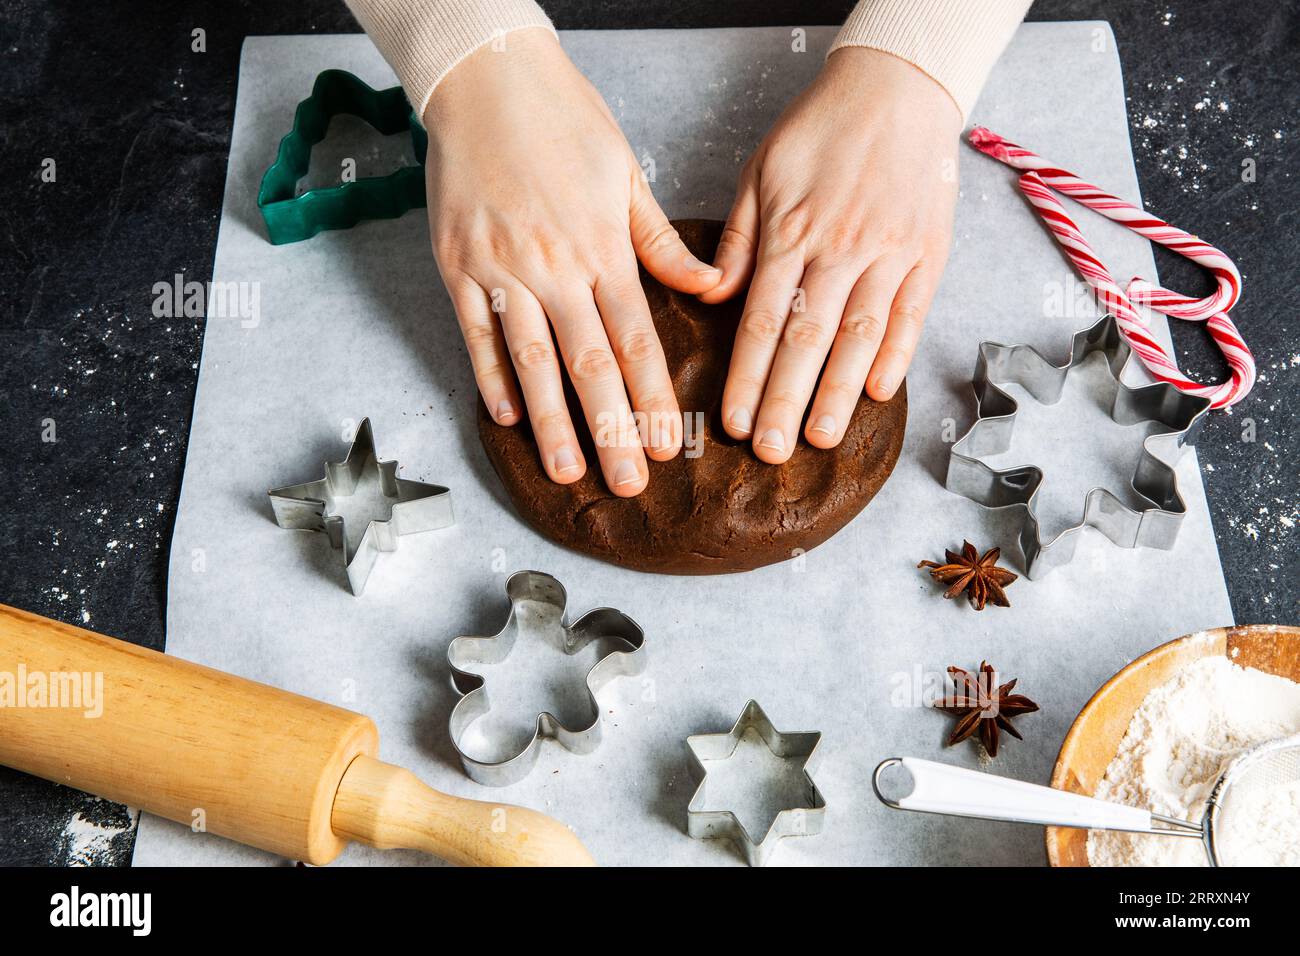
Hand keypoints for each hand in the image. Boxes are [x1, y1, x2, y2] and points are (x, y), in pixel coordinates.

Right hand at [424, 30, 721, 494]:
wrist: (486, 80)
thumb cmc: (563, 120)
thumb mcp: (628, 174)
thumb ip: (663, 243)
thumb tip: (711, 286)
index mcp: (603, 247)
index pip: (636, 340)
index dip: (653, 398)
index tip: (669, 444)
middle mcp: (554, 267)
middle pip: (589, 365)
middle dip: (612, 430)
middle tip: (630, 483)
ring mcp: (502, 271)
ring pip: (532, 362)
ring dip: (553, 423)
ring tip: (568, 472)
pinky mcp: (459, 267)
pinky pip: (478, 335)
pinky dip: (492, 379)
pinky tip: (508, 419)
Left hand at [702, 47, 961, 462]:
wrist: (897, 87)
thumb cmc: (820, 130)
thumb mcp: (761, 172)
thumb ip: (739, 240)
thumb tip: (712, 296)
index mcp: (791, 233)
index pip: (764, 321)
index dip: (748, 377)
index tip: (734, 422)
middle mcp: (840, 249)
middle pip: (808, 341)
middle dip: (787, 403)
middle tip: (771, 453)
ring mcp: (888, 254)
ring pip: (860, 336)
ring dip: (839, 393)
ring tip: (821, 439)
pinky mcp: (926, 254)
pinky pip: (911, 315)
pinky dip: (895, 356)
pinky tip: (877, 393)